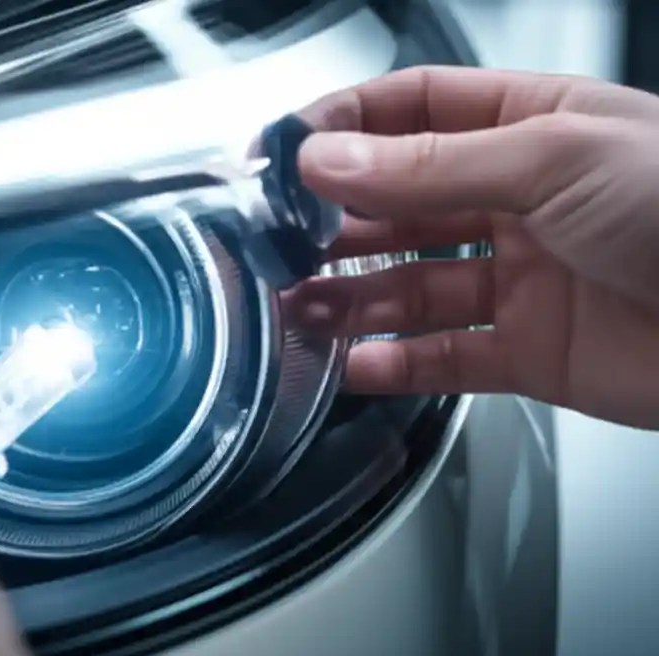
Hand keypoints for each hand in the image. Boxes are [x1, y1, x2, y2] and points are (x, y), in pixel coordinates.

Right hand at [287, 66, 658, 428]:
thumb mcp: (555, 159)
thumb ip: (430, 166)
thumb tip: (328, 157)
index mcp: (533, 126)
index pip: (413, 112)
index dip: (344, 127)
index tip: (283, 152)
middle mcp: (522, 199)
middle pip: (399, 202)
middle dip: (334, 220)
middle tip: (278, 239)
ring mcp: (524, 277)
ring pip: (410, 284)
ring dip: (350, 296)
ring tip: (298, 305)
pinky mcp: (531, 350)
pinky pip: (444, 358)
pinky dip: (394, 365)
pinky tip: (356, 363)